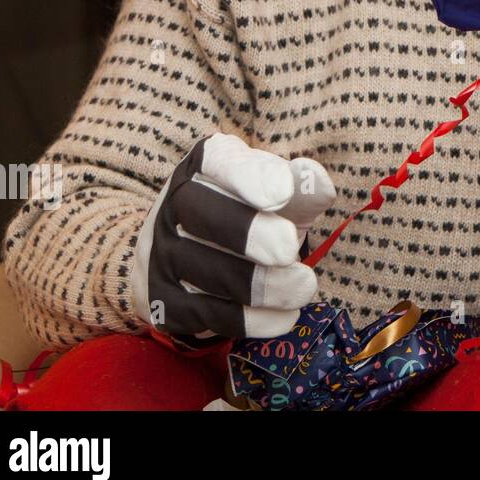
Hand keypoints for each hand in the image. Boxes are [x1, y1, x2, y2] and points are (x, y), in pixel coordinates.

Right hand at [133, 133, 335, 343]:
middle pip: (201, 213)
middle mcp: (173, 202)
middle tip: (289, 249)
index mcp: (204, 165)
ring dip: (258, 284)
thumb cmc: (249, 213)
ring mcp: (159, 253)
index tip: (282, 194)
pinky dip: (248, 319)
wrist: (194, 256)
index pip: (218, 160)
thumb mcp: (278, 192)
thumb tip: (320, 186)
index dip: (249, 176)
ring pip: (202, 270)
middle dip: (248, 233)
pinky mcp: (162, 301)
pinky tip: (286, 316)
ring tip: (304, 286)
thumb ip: (301, 189)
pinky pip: (202, 314)